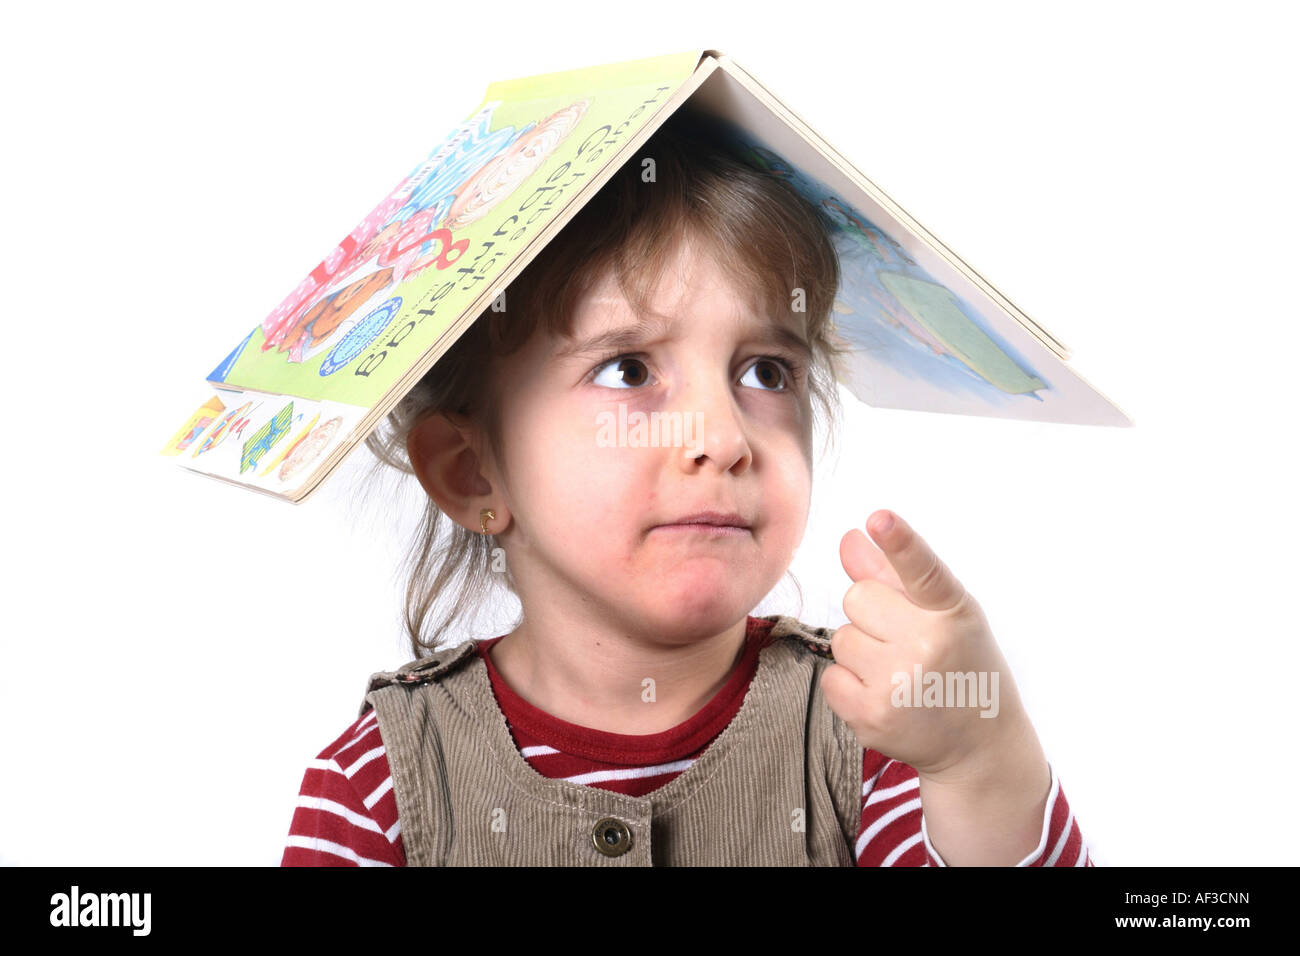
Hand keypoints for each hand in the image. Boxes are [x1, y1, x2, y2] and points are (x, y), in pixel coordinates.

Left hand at [820, 510, 1029, 784]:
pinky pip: (830, 676)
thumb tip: (851, 537)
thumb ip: (892, 575)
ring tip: (899, 673)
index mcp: (952, 612)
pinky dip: (848, 685)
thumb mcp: (942, 615)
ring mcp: (899, 684)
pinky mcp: (872, 717)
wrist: (979, 744)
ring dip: (861, 652)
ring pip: (841, 638)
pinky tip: (883, 696)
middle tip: (905, 642)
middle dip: (873, 616)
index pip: (923, 569)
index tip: (880, 517)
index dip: (900, 541)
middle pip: (856, 598)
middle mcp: (929, 646)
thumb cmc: (959, 664)